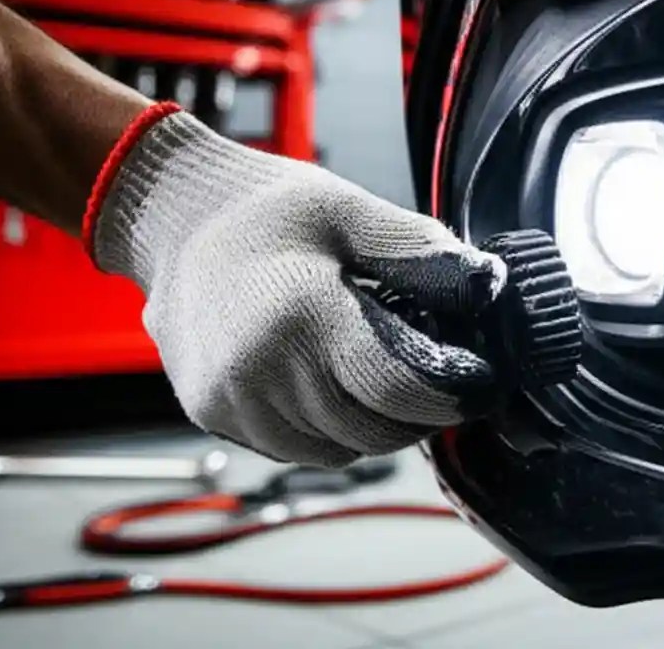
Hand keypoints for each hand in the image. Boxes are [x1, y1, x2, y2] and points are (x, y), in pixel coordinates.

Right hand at [90, 109, 505, 466]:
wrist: (174, 219)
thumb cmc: (270, 212)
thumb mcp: (354, 212)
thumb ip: (423, 254)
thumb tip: (489, 285)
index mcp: (303, 315)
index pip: (399, 391)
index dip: (450, 395)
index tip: (478, 382)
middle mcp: (261, 370)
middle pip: (374, 433)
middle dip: (417, 413)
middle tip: (433, 377)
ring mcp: (232, 400)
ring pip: (338, 451)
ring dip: (373, 426)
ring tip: (380, 376)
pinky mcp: (212, 415)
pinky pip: (296, 449)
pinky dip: (328, 431)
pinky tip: (330, 383)